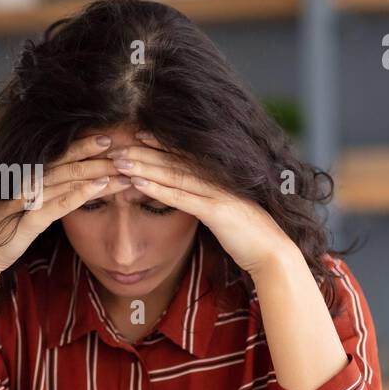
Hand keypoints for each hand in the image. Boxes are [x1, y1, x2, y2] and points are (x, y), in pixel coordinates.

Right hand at [0, 134, 130, 277]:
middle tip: (123, 145)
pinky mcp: (28, 220)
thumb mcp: (24, 206)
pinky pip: (59, 204)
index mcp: (25, 176)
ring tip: (122, 168)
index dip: (82, 145)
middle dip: (96, 154)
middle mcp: (25, 181)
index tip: (107, 138)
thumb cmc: (3, 229)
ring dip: (97, 172)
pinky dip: (81, 193)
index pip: (58, 155)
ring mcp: (26, 199)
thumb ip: (41, 191)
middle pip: (66, 162)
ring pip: (67, 179)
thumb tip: (67, 181)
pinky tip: (100, 187)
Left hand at [107, 133, 295, 276]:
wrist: (272, 253)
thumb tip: (193, 197)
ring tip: (119, 161)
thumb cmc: (247, 236)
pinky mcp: (216, 211)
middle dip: (144, 152)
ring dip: (144, 167)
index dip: (160, 143)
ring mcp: (217, 193)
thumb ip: (209, 201)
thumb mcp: (225, 213)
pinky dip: (157, 189)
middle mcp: (217, 179)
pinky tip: (137, 183)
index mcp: (219, 177)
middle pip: (174, 161)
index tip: (137, 135)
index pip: (184, 155)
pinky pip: (181, 197)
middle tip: (116, 146)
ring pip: (173, 175)